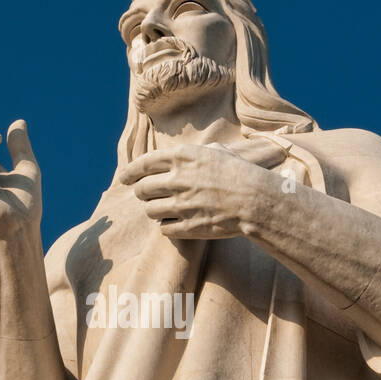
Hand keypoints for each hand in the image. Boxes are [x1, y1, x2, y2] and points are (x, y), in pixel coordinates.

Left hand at [120, 143, 265, 238]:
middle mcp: (177, 179)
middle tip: (147, 194)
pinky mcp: (188, 226)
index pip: (143, 164)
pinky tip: (175, 222)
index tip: (124, 178)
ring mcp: (181, 205)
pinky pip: (164, 228)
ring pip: (150, 210)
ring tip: (163, 208)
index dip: (130, 172)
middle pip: (142, 189)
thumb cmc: (240, 173)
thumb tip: (179, 157)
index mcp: (182, 157)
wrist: (256, 200)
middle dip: (142, 192)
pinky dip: (166, 225)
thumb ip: (193, 153)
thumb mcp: (217, 151)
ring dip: (153, 210)